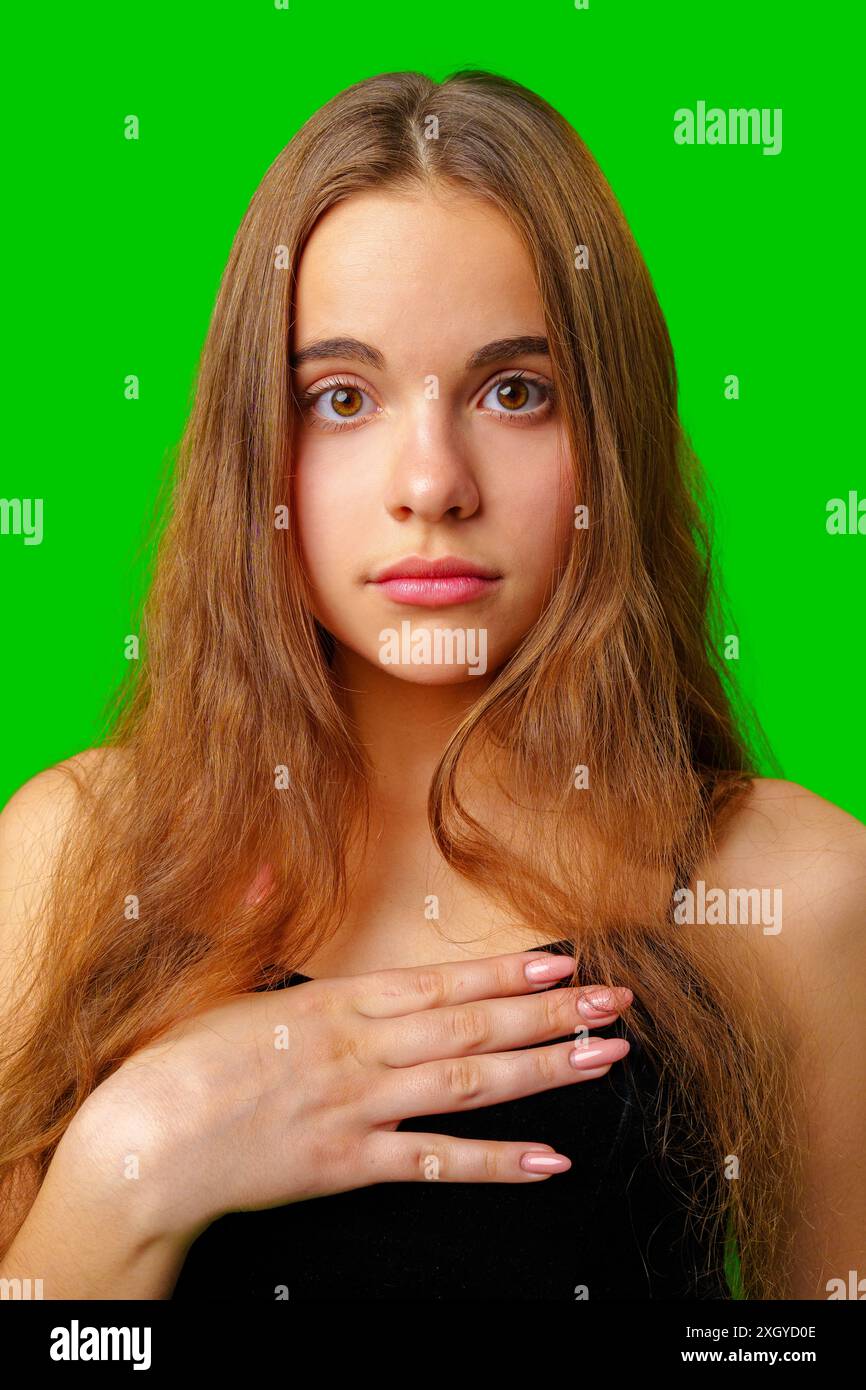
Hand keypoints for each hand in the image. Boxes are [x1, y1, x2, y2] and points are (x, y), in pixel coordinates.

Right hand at [73, 950, 631, 1241]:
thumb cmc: (174, 1062)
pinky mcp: (346, 1167)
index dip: (507, 974)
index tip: (562, 962)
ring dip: (543, 1072)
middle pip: (472, 1029)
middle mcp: (358, 1052)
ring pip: (468, 1087)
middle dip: (549, 1015)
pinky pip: (433, 1164)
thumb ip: (256, 920)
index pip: (439, 984)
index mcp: (334, 1004)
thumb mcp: (214, 977)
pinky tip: (550, 1158)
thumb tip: (271, 866)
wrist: (141, 1149)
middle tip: (615, 1003)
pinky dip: (494, 1163)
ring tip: (604, 1060)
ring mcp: (357, 1110)